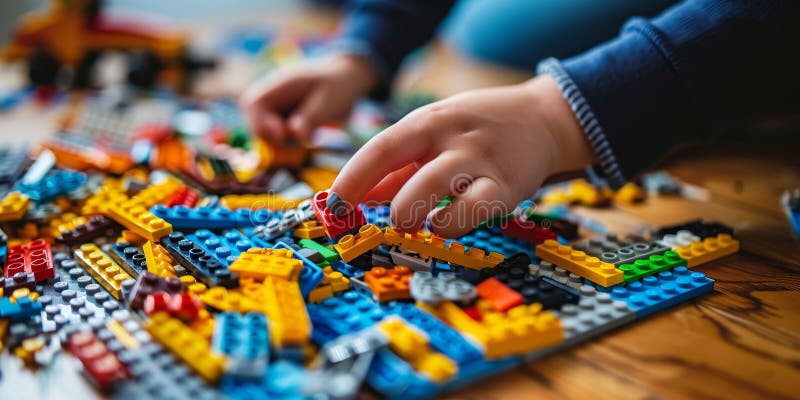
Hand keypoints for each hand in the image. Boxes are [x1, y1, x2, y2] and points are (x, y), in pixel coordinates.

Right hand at [239, 53, 377, 142]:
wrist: (348, 78)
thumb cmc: (339, 85)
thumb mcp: (330, 100)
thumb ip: (312, 117)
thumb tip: (295, 134)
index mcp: (280, 85)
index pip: (252, 103)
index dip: (260, 122)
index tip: (282, 135)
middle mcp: (273, 96)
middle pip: (255, 120)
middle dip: (272, 136)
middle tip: (299, 141)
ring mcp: (278, 107)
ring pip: (266, 131)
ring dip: (282, 140)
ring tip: (309, 135)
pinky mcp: (285, 118)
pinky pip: (279, 135)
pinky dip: (290, 141)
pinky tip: (310, 134)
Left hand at [327, 75, 595, 236]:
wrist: (544, 119)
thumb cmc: (478, 129)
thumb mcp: (436, 133)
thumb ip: (401, 167)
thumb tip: (366, 198)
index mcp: (428, 121)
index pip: (380, 149)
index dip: (351, 181)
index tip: (330, 207)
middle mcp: (452, 138)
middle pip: (405, 172)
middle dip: (383, 203)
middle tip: (386, 221)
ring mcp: (480, 162)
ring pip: (435, 191)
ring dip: (413, 214)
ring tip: (415, 222)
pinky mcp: (506, 187)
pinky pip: (473, 211)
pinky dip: (451, 225)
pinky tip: (446, 225)